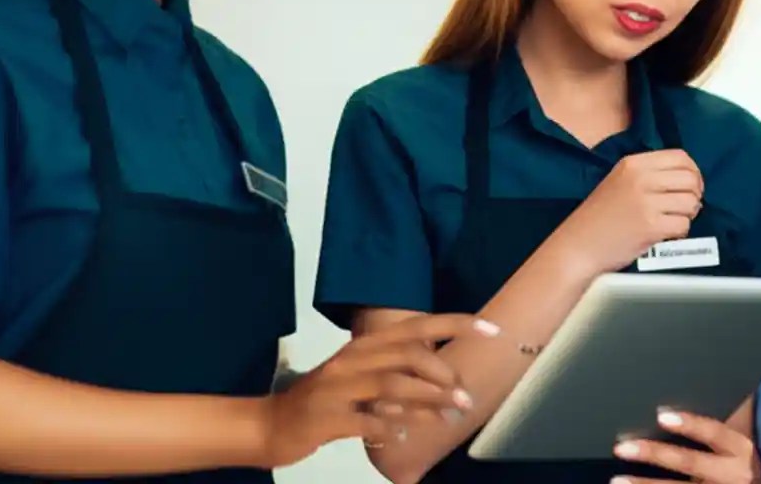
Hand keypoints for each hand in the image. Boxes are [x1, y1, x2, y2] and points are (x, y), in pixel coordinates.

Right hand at [255, 313, 500, 467]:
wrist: (269, 426)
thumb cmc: (323, 404)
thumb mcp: (361, 382)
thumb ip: (399, 377)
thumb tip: (446, 386)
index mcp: (364, 346)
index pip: (417, 326)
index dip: (456, 324)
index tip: (492, 330)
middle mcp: (353, 359)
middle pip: (409, 353)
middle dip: (444, 374)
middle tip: (465, 397)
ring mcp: (338, 387)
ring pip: (393, 386)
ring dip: (428, 400)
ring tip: (451, 415)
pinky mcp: (327, 417)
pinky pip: (367, 421)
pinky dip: (390, 427)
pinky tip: (402, 436)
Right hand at [547, 150, 703, 273]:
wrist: (578, 244)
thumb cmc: (599, 216)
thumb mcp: (620, 180)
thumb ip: (650, 174)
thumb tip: (688, 179)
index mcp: (634, 163)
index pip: (680, 157)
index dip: (693, 172)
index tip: (689, 186)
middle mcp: (641, 179)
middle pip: (690, 179)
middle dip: (694, 194)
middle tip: (684, 207)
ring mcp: (646, 202)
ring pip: (691, 202)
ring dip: (688, 215)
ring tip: (672, 221)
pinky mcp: (651, 226)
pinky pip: (684, 225)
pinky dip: (680, 232)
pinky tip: (666, 234)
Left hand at [612, 409, 760, 483]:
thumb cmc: (747, 462)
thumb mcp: (742, 442)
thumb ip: (719, 426)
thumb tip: (688, 393)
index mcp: (739, 449)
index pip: (714, 431)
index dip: (689, 424)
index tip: (661, 415)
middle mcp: (730, 474)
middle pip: (688, 462)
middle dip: (654, 454)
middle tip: (622, 448)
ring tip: (617, 481)